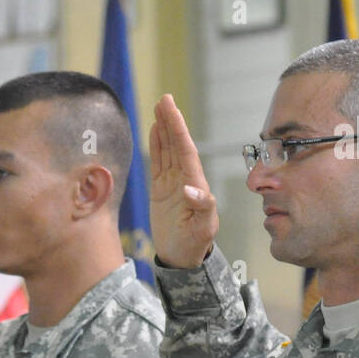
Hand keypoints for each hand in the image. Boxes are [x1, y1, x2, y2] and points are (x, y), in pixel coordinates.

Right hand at [149, 94, 218, 268]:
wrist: (181, 258)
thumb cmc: (195, 245)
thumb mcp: (203, 229)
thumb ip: (202, 208)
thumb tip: (190, 189)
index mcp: (196, 184)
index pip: (185, 150)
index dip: (178, 128)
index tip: (171, 108)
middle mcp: (185, 179)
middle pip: (177, 144)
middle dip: (171, 121)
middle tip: (164, 99)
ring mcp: (173, 183)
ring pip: (168, 150)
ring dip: (164, 129)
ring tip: (159, 108)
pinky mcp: (161, 190)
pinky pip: (158, 163)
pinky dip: (156, 146)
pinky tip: (155, 131)